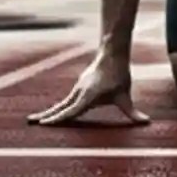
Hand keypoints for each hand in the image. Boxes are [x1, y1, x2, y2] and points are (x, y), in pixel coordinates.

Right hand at [27, 52, 148, 125]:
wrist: (111, 54)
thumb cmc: (118, 74)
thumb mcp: (125, 95)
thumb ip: (132, 112)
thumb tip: (146, 122)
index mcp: (87, 95)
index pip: (71, 110)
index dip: (58, 118)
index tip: (45, 123)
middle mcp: (79, 92)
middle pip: (60, 107)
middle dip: (47, 116)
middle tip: (31, 122)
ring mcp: (77, 89)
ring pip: (62, 104)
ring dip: (50, 112)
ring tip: (37, 120)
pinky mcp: (79, 88)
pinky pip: (66, 100)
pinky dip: (58, 107)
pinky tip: (54, 113)